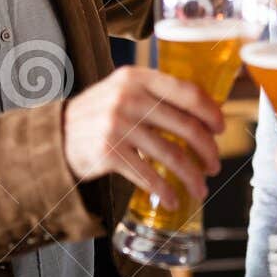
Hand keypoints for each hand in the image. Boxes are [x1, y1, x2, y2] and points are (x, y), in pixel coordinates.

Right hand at [62, 66, 223, 207]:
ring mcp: (118, 125)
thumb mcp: (122, 91)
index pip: (187, 92)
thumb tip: (204, 112)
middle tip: (214, 164)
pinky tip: (172, 199)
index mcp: (137, 77)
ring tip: (199, 188)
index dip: (211, 112)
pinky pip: (148, 175)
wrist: (55, 137)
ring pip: (172, 155)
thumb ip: (155, 94)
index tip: (221, 128)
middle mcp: (128, 98)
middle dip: (207, 150)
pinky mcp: (109, 152)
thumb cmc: (99, 115)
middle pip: (186, 126)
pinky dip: (165, 191)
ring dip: (191, 176)